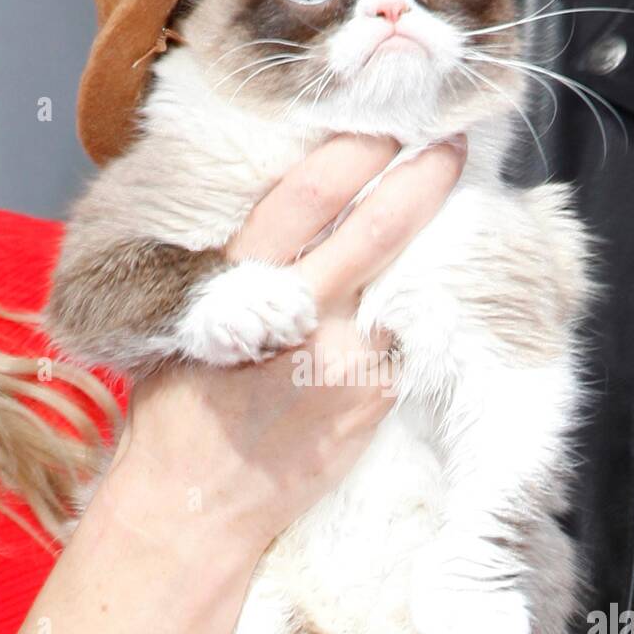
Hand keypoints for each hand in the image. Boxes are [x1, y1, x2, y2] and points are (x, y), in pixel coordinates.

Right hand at [103, 133, 466, 555]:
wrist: (197, 508)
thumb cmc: (179, 415)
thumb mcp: (189, 324)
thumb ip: (240, 273)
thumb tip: (294, 228)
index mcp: (243, 286)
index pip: (309, 195)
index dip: (355, 150)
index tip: (386, 125)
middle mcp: (303, 317)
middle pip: (377, 230)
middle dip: (423, 179)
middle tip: (453, 145)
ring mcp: (346, 363)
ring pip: (405, 285)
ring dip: (432, 250)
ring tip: (454, 220)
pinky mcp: (373, 402)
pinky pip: (404, 344)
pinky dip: (415, 318)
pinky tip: (425, 304)